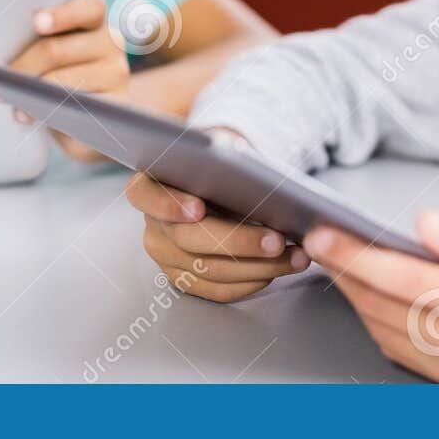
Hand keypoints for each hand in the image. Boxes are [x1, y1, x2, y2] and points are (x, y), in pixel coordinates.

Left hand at [8, 0, 130, 162]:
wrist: (88, 114)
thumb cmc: (61, 71)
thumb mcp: (52, 49)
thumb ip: (40, 40)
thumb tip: (8, 58)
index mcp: (93, 19)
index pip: (89, 7)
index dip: (63, 14)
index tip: (36, 22)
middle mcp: (110, 41)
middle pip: (58, 49)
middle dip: (24, 65)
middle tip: (1, 79)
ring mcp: (116, 73)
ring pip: (61, 81)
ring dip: (31, 92)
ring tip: (13, 101)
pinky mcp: (117, 105)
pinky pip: (76, 107)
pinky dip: (48, 111)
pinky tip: (32, 114)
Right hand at [125, 171, 310, 301]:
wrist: (221, 184)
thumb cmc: (221, 165)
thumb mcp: (220, 149)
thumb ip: (222, 157)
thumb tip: (244, 163)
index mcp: (149, 185)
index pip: (145, 195)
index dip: (169, 204)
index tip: (198, 208)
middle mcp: (152, 224)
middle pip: (188, 239)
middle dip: (238, 241)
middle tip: (276, 240)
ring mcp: (166, 256)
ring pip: (209, 269)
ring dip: (257, 266)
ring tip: (293, 256)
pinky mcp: (186, 279)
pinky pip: (218, 289)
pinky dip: (252, 281)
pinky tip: (278, 269)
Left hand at [303, 209, 438, 382]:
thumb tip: (423, 225)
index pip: (395, 278)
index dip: (350, 254)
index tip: (322, 232)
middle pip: (379, 307)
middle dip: (343, 273)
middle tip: (320, 240)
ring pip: (383, 334)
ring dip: (354, 300)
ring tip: (339, 264)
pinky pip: (403, 354)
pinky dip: (378, 325)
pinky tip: (372, 299)